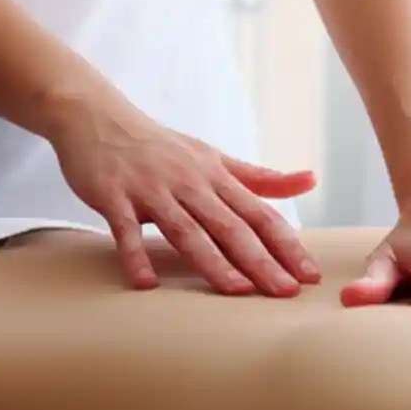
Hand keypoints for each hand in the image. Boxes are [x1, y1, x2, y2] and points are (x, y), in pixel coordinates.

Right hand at [49, 104, 319, 296]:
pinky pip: (126, 229)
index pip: (260, 214)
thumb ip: (260, 178)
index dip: (287, 245)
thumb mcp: (215, 158)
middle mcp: (190, 183)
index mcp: (217, 176)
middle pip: (231, 226)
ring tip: (238, 290)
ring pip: (188, 230)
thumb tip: (311, 179)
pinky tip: (147, 283)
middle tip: (286, 292)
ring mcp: (152, 190)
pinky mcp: (114, 196)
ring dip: (213, 261)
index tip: (309, 275)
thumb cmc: (162, 147)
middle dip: (261, 260)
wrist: (98, 117)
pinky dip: (136, 254)